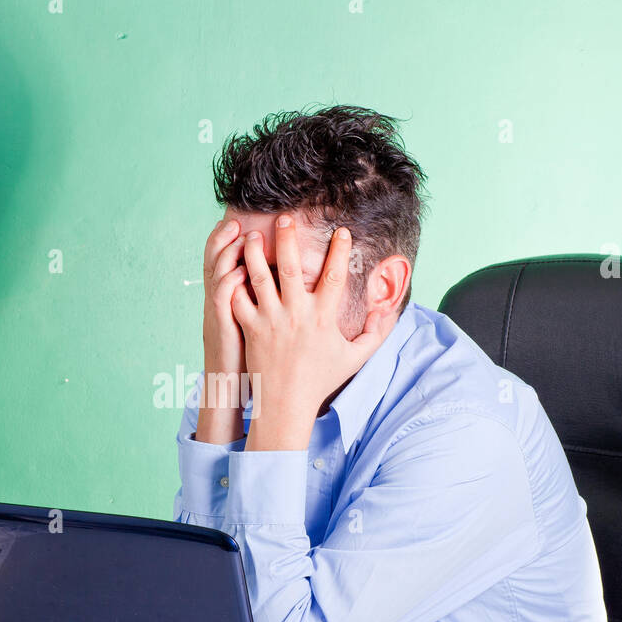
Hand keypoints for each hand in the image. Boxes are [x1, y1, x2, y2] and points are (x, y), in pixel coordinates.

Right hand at [196, 218, 250, 443]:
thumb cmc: (246, 351)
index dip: (225, 240)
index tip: (238, 222)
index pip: (221, 259)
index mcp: (224, 295)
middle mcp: (217, 299)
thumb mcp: (248, 318)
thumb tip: (276, 276)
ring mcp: (218, 312)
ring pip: (216, 274)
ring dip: (228, 253)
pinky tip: (241, 272)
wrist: (229, 383)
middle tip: (236, 222)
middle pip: (213, 259)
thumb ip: (257, 296)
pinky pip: (222, 299)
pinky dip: (229, 283)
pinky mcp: (223, 326)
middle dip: (223, 238)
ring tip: (242, 238)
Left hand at [232, 216, 391, 450]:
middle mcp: (296, 314)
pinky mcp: (250, 329)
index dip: (340, 251)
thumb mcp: (355, 358)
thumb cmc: (320, 380)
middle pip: (290, 266)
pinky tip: (233, 266)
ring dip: (254, 253)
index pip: (335, 275)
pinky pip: (239, 299)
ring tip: (251, 235)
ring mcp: (270, 320)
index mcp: (323, 317)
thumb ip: (375, 335)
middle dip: (287, 238)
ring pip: (259, 277)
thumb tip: (389, 313)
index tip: (342, 231)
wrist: (286, 403)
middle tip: (284, 218)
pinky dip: (234, 282)